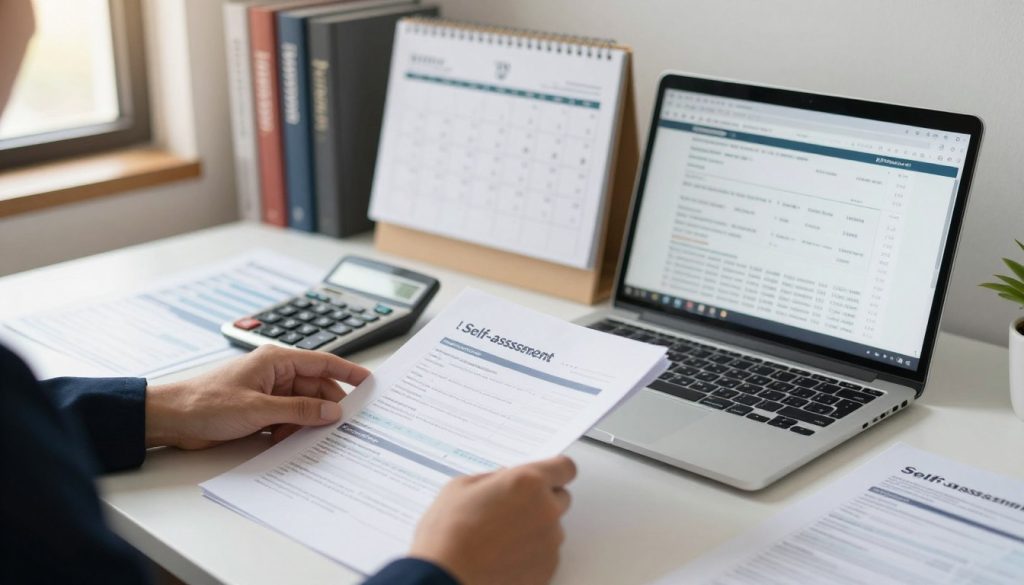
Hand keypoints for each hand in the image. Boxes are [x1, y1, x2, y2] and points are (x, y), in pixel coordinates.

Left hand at [145, 345, 369, 448]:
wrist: (171, 418)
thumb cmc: (206, 403)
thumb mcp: (258, 409)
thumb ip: (299, 410)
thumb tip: (332, 411)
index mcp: (276, 361)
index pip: (323, 363)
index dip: (348, 373)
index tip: (370, 383)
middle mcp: (275, 374)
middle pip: (316, 389)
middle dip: (327, 407)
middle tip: (344, 425)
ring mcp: (268, 393)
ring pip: (303, 407)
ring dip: (307, 422)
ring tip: (309, 438)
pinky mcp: (259, 411)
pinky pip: (288, 419)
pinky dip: (292, 430)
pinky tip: (289, 442)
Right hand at [410, 456, 576, 584]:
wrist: (444, 579)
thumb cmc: (447, 535)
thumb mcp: (460, 487)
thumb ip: (492, 477)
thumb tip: (504, 478)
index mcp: (528, 482)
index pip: (565, 468)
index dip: (555, 471)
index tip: (547, 475)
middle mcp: (546, 510)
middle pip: (561, 497)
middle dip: (542, 499)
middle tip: (513, 508)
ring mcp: (549, 542)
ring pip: (553, 528)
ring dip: (535, 527)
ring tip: (501, 536)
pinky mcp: (547, 569)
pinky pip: (547, 553)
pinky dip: (532, 553)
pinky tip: (504, 554)